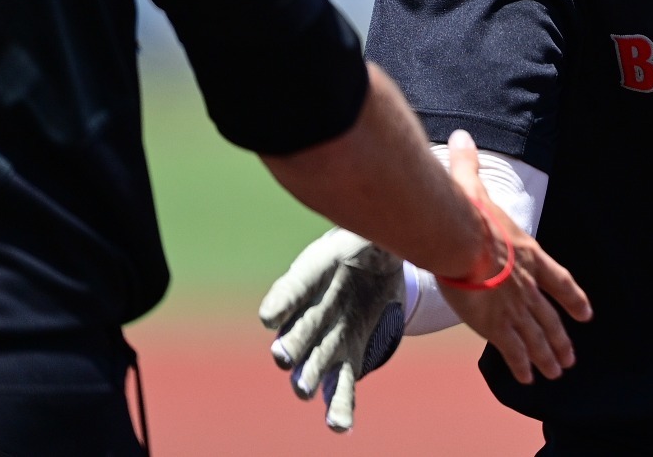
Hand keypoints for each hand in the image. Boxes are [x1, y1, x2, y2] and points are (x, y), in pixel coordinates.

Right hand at [257, 228, 404, 430]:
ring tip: (303, 390)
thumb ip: (371, 235)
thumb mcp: (365, 231)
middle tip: (284, 357)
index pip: (293, 290)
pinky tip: (339, 425)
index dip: (282, 303)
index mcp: (310, 278)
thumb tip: (382, 227)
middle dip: (291, 346)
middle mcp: (311, 314)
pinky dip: (339, 406)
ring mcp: (327, 340)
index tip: (270, 317)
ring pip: (315, 363)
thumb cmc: (361, 245)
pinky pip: (340, 386)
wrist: (375, 264)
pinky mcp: (347, 359)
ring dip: (307, 377)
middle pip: (299, 331)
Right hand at [436, 130, 593, 384]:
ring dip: (548, 356)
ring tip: (557, 373)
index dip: (574, 298)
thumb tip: (462, 138)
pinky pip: (512, 350)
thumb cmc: (465, 213)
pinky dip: (521, 365)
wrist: (457, 237)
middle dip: (560, 340)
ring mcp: (512, 306)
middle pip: (550, 318)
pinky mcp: (493, 323)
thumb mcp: (470, 186)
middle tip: (570, 360)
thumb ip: (467, 165)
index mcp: (529, 255)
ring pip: (536, 337)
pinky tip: (527, 379)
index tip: (587, 314)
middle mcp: (527, 285)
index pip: (560, 280)